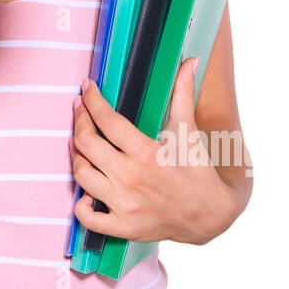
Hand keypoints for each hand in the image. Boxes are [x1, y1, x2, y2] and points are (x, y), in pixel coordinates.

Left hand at [71, 57, 239, 245]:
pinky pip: (87, 217)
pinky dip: (80, 204)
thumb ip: (183, 95)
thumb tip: (190, 62)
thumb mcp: (190, 131)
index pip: (107, 120)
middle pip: (86, 144)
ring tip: (80, 143)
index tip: (87, 88)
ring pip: (81, 175)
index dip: (92, 100)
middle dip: (79, 121)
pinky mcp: (123, 226)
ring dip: (76, 155)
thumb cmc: (199, 171)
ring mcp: (125, 204)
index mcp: (147, 153)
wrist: (212, 216)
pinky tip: (86, 190)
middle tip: (79, 110)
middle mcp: (131, 178)